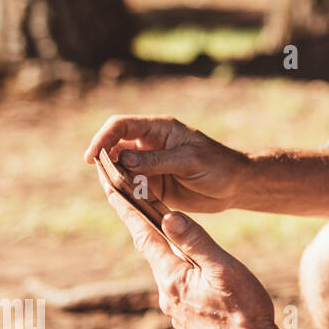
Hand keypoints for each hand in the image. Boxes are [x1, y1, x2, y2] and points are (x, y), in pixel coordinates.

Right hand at [84, 115, 247, 212]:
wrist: (236, 185)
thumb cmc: (219, 165)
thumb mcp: (189, 160)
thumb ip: (157, 160)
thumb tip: (123, 158)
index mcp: (158, 130)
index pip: (120, 126)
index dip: (103, 139)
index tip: (93, 157)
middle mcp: (148, 145)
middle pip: (113, 148)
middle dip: (105, 163)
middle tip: (109, 181)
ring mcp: (148, 166)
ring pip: (117, 170)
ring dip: (113, 181)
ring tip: (120, 193)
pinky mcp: (151, 186)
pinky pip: (129, 189)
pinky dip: (123, 195)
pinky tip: (126, 203)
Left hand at [97, 162, 280, 328]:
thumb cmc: (243, 310)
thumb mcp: (223, 270)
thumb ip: (196, 242)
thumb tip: (169, 216)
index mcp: (172, 277)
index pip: (145, 236)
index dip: (128, 211)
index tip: (110, 190)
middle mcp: (167, 294)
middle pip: (152, 252)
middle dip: (143, 226)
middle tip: (131, 200)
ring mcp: (176, 310)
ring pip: (167, 272)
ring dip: (162, 250)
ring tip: (161, 231)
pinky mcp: (189, 321)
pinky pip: (178, 288)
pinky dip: (178, 271)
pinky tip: (188, 271)